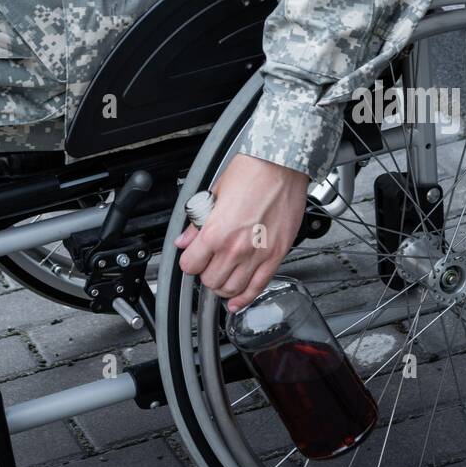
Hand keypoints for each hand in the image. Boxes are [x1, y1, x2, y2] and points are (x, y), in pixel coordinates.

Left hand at [173, 154, 309, 311]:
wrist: (282, 165)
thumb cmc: (251, 171)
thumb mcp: (214, 192)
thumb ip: (197, 221)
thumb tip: (184, 239)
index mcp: (216, 231)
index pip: (190, 265)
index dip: (188, 262)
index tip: (191, 258)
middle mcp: (236, 248)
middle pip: (210, 281)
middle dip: (205, 274)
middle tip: (208, 264)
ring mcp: (258, 255)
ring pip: (232, 289)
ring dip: (223, 287)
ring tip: (222, 277)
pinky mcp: (276, 256)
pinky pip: (258, 287)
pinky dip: (245, 299)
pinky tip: (237, 301)